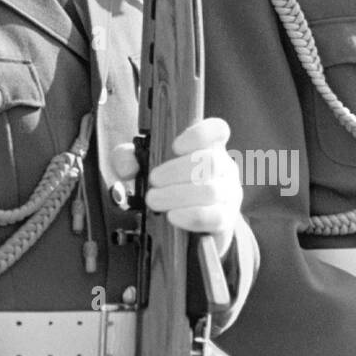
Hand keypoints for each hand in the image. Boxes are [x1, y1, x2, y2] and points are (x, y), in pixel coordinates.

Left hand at [111, 118, 241, 256]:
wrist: (189, 226)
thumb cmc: (170, 187)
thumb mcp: (147, 167)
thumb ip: (130, 159)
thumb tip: (127, 166)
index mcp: (208, 148)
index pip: (217, 130)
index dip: (199, 134)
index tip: (176, 146)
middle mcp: (224, 168)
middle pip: (211, 161)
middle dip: (176, 171)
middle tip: (154, 180)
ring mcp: (228, 194)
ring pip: (211, 190)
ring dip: (177, 195)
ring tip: (154, 200)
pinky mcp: (226, 220)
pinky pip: (214, 217)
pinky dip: (191, 216)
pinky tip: (173, 216)